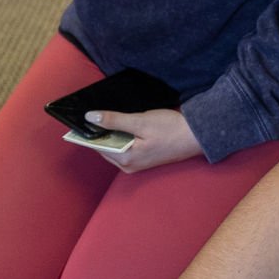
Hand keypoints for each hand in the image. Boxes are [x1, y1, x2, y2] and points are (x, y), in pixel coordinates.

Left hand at [82, 107, 201, 173]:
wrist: (197, 135)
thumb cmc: (170, 129)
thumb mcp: (140, 121)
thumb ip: (114, 120)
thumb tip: (90, 117)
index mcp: (126, 159)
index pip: (97, 146)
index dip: (89, 132)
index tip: (82, 118)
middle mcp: (128, 165)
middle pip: (105, 146)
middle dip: (100, 131)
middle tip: (98, 113)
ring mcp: (136, 163)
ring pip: (114, 146)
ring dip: (111, 133)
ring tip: (111, 116)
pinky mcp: (143, 158)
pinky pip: (124, 146)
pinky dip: (121, 135)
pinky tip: (124, 124)